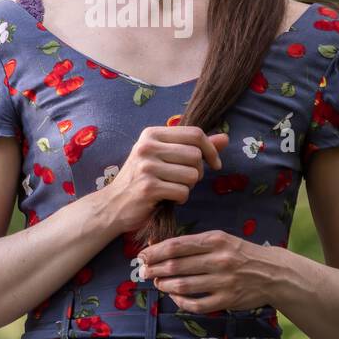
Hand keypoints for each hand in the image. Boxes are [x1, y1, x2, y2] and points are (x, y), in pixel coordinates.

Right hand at [97, 126, 228, 235]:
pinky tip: (166, 198)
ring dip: (188, 186)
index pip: (194, 133)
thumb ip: (194, 147)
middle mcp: (147, 146)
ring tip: (172, 188)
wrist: (113, 204)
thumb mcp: (164, 156)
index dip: (211, 149)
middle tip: (183, 180)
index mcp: (152, 133)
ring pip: (192, 175)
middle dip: (197, 171)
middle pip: (196, 155)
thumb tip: (225, 138)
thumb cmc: (141, 179)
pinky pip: (183, 192)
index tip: (215, 164)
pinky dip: (180, 198)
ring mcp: (147, 167)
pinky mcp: (148, 187)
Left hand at [137, 229, 280, 312]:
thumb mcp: (221, 239)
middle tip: (142, 271)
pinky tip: (175, 296)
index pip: (177, 246)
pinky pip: (197, 304)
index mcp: (215, 240)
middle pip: (176, 266)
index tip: (142, 255)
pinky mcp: (227, 300)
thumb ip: (195, 244)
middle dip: (154, 269)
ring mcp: (223, 282)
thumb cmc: (241, 253)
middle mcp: (219, 260)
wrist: (272, 272)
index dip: (155, 251)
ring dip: (165, 285)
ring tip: (156, 283)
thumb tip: (161, 248)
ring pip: (184, 286)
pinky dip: (181, 301)